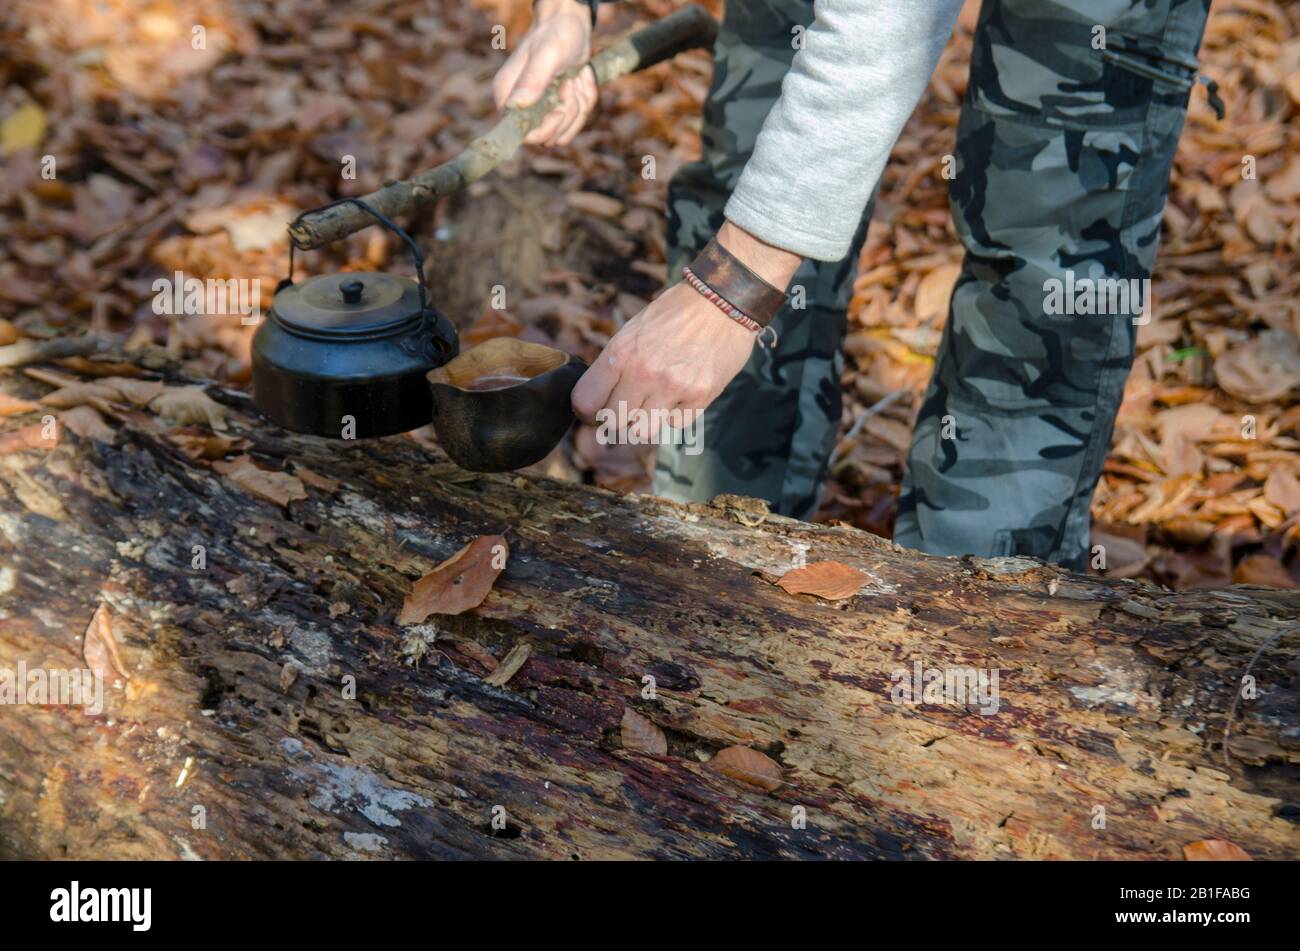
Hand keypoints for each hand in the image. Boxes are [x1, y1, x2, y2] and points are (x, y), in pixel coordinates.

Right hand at [492, 0, 596, 146]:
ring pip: (565, 131)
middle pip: (548, 136)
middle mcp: (520, 106)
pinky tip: (581, 80)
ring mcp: (539, 108)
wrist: (571, 23)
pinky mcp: (555, 107)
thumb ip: (533, 80)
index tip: (559, 110)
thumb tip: (517, 106)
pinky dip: (585, 101)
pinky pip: (576, 121)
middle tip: (569, 84)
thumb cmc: (557, 33)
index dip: (545, 130)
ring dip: (579, 105)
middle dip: (567, 114)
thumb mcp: (548, 54)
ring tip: (575, 79)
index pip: (523, 135)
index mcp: (508, 95)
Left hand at [571, 222, 802, 438]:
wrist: (723, 299)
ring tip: (653, 404)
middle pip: (613, 422)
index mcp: (621, 353)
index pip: (585, 402)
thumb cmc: (675, 313)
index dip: (587, 412)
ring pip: (642, 431)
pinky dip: (675, 415)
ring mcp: (674, 386)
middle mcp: (644, 372)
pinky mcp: (701, 396)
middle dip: (617, 419)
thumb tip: (598, 400)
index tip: (596, 411)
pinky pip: (675, 425)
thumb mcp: (633, 331)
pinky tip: (680, 395)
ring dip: (645, 422)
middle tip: (627, 409)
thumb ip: (615, 365)